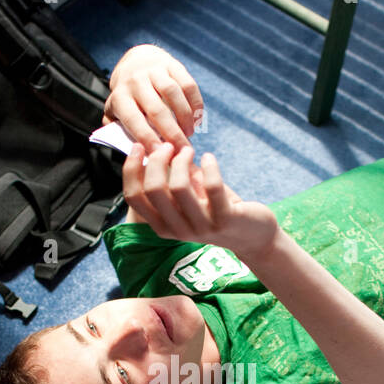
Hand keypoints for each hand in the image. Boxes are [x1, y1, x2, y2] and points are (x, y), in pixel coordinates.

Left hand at [104, 45, 203, 152]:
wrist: (137, 61)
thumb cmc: (128, 96)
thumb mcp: (115, 111)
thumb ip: (117, 129)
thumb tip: (130, 151)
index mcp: (120, 96)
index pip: (133, 119)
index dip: (147, 137)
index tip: (159, 153)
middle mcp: (136, 81)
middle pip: (156, 109)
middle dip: (172, 133)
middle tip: (181, 150)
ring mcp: (154, 70)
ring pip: (173, 93)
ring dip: (185, 117)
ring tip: (189, 133)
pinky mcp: (173, 64)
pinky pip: (188, 85)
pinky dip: (196, 104)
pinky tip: (196, 119)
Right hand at [122, 143, 277, 259]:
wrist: (253, 236)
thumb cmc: (217, 211)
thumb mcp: (189, 198)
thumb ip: (173, 178)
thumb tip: (158, 147)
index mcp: (163, 226)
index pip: (134, 197)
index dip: (131, 168)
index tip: (140, 146)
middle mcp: (178, 230)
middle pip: (153, 189)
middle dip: (158, 160)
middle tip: (171, 146)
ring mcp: (202, 227)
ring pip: (179, 187)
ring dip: (182, 160)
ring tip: (191, 151)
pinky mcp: (225, 220)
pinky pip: (212, 187)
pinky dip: (209, 166)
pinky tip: (209, 158)